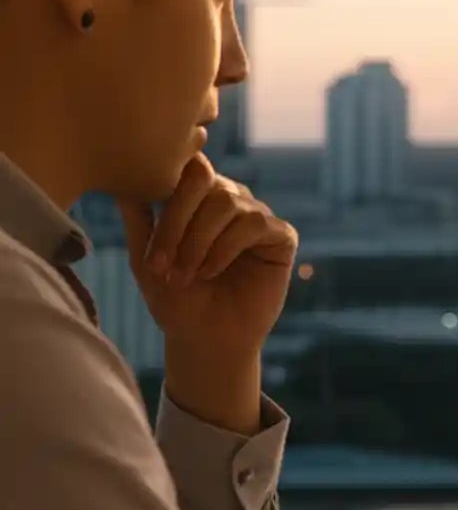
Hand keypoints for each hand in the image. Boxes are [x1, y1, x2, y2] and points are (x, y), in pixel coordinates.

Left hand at [117, 154, 298, 432]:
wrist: (205, 340)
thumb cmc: (174, 299)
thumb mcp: (145, 256)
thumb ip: (138, 216)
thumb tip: (122, 178)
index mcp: (199, 196)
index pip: (186, 169)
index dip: (164, 193)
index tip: (147, 240)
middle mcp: (231, 199)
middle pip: (205, 182)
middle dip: (177, 223)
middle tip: (160, 265)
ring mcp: (258, 215)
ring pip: (228, 203)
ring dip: (198, 241)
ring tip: (184, 276)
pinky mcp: (282, 236)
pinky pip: (254, 223)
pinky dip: (225, 248)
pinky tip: (210, 272)